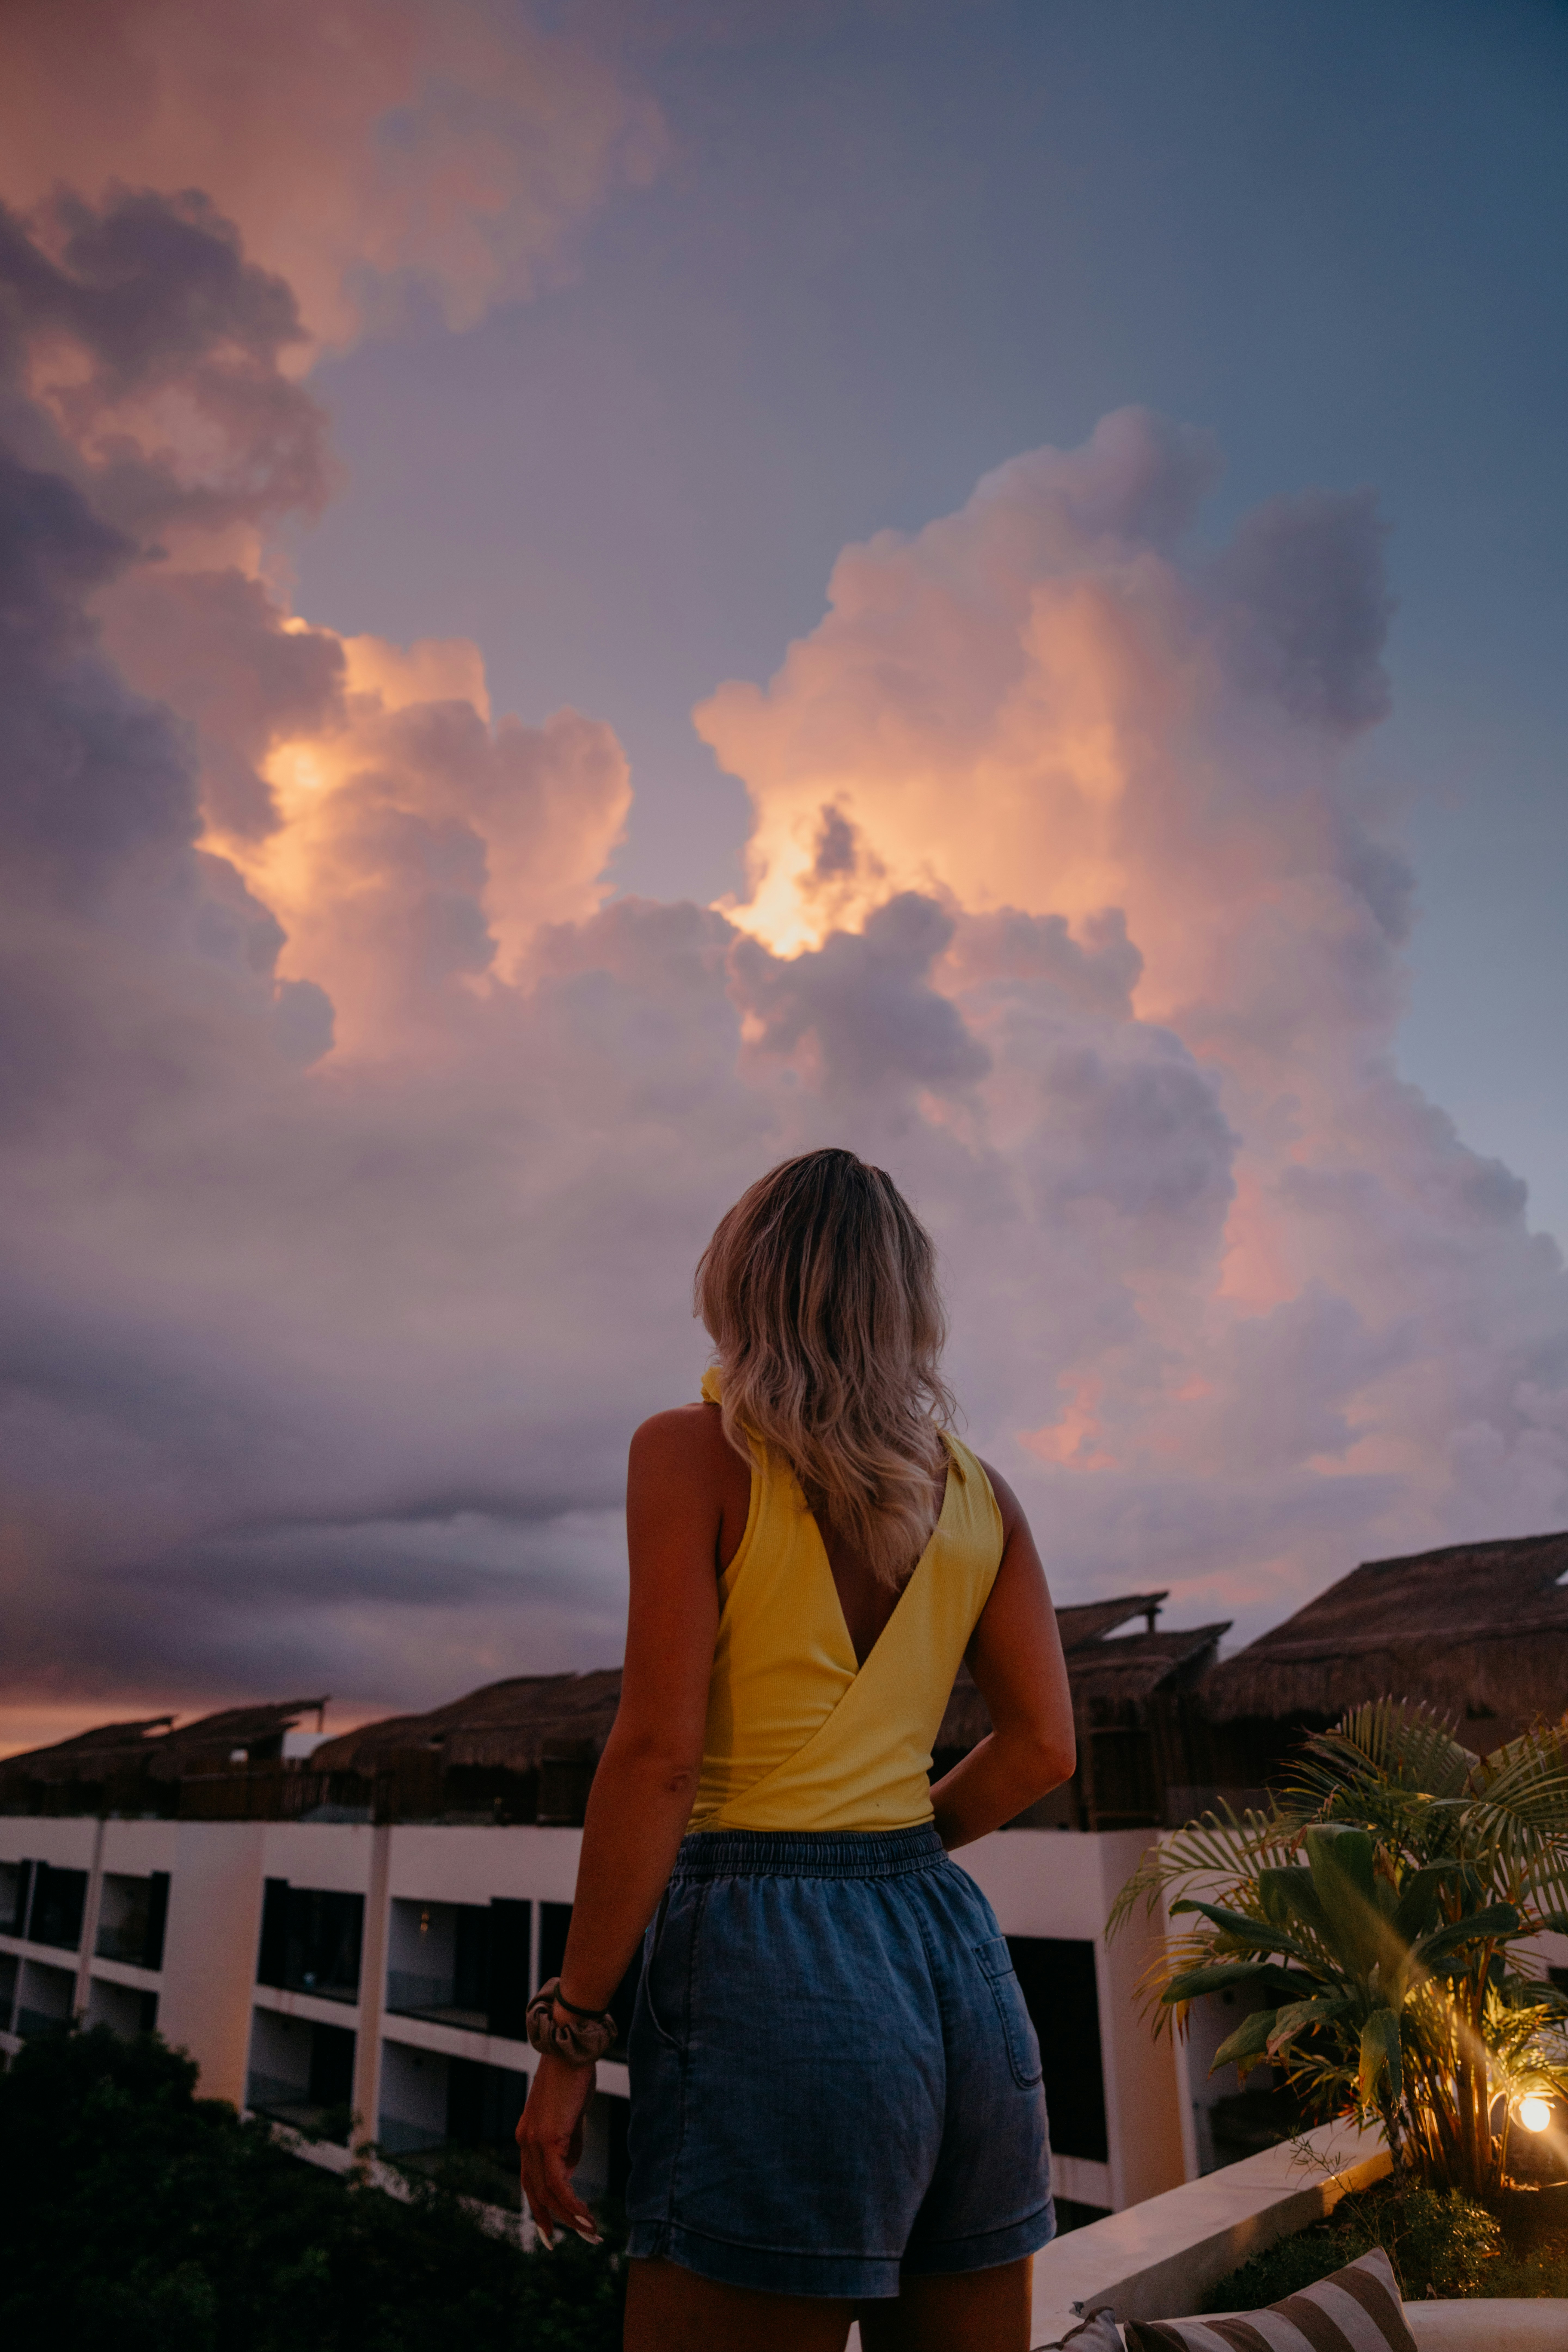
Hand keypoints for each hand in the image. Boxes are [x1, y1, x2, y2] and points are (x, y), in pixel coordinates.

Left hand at [516, 2051, 599, 2246]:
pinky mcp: (548, 2139)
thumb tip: (568, 2176)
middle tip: (575, 2241)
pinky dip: (571, 2202)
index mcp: (528, 2137)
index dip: (541, 2209)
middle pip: (535, 2193)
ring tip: (591, 2232)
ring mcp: (533, 2142)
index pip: (530, 2182)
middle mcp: (525, 2142)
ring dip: (570, 2216)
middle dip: (554, 2221)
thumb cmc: (573, 2078)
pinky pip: (557, 2181)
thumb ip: (567, 2147)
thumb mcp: (570, 2118)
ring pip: (547, 2192)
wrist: (571, 2050)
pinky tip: (586, 2215)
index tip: (552, 2232)